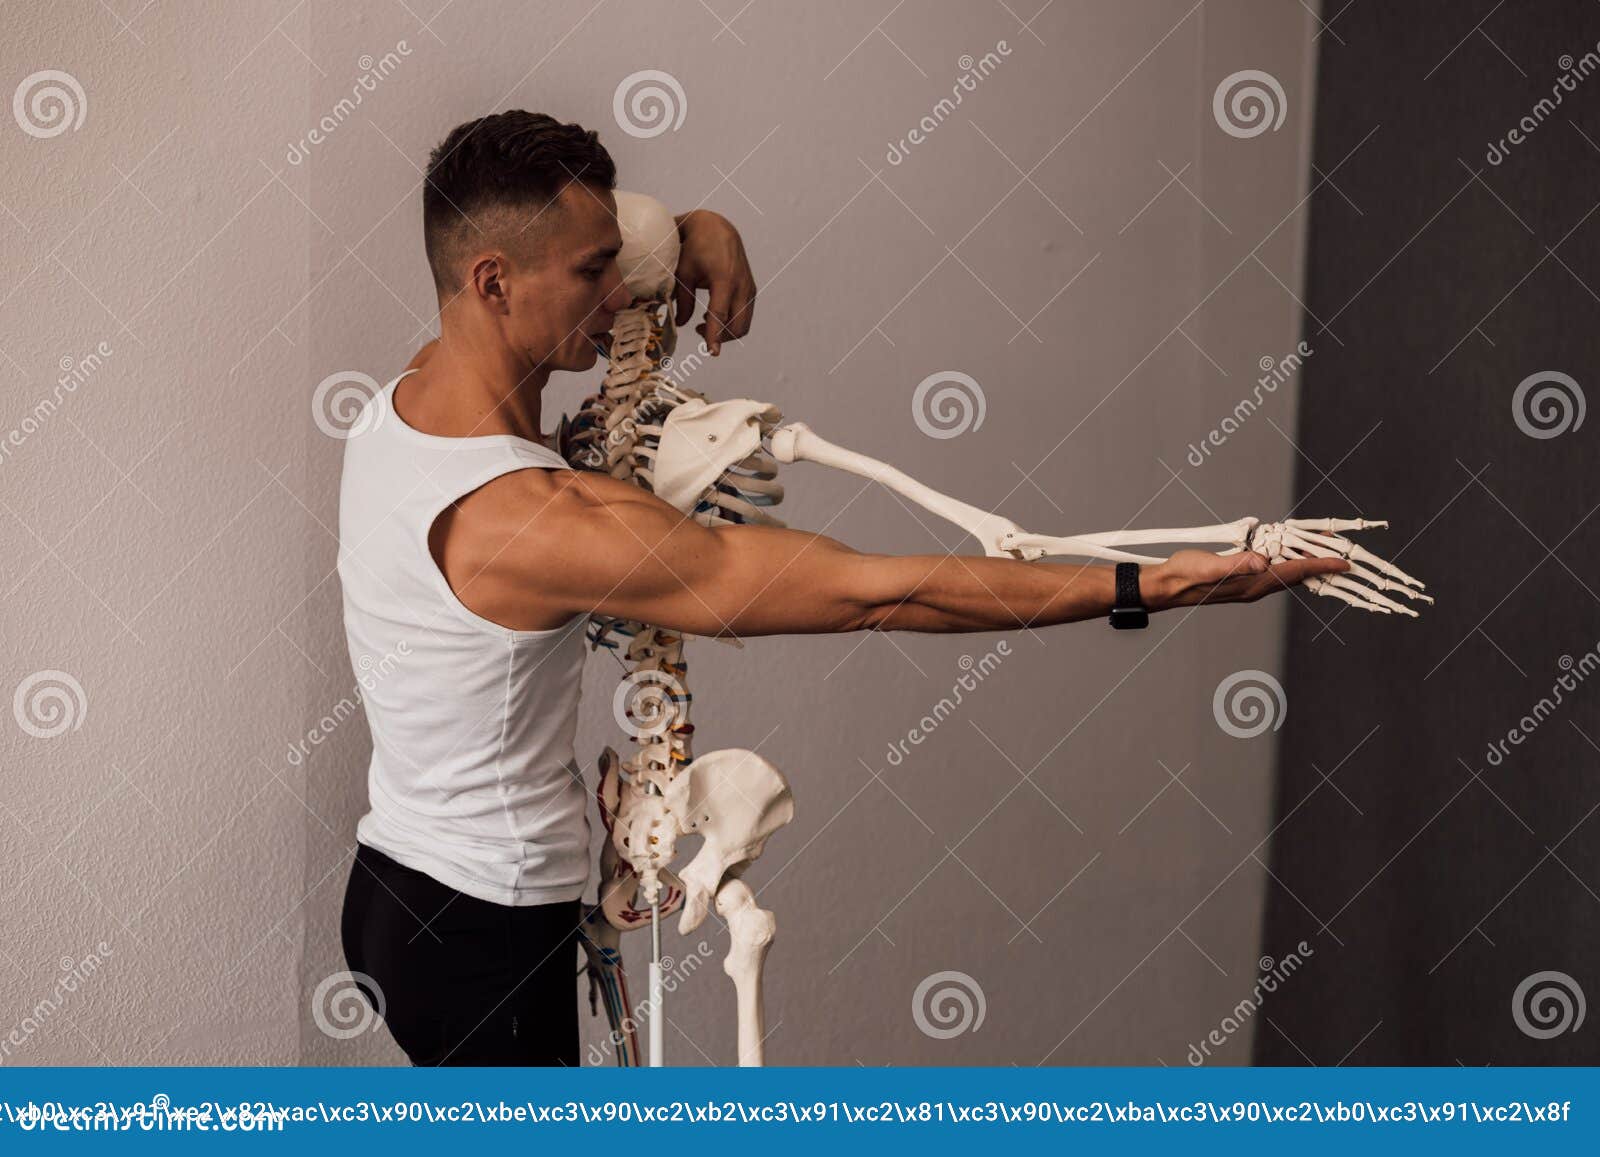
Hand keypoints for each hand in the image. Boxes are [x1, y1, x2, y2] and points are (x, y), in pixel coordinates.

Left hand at [673, 209, 755, 355]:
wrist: (716, 227)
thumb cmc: (696, 247)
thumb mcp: (683, 272)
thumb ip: (682, 300)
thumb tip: (680, 324)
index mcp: (724, 278)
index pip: (720, 314)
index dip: (715, 334)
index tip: (712, 352)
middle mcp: (741, 284)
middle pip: (737, 325)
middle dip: (721, 337)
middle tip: (699, 331)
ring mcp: (749, 287)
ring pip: (743, 323)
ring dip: (726, 331)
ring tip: (704, 323)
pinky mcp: (751, 289)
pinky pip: (745, 314)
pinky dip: (731, 322)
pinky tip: (714, 315)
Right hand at [1145, 549, 1349, 610]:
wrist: (1166, 586)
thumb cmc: (1185, 574)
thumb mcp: (1210, 566)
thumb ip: (1237, 564)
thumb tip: (1263, 562)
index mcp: (1253, 583)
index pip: (1294, 572)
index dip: (1320, 565)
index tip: (1344, 562)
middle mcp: (1255, 587)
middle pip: (1296, 573)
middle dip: (1319, 560)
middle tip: (1337, 546)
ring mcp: (1249, 585)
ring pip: (1286, 573)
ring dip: (1304, 559)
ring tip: (1318, 545)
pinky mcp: (1242, 580)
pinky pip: (1274, 571)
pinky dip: (1286, 560)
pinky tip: (1286, 552)